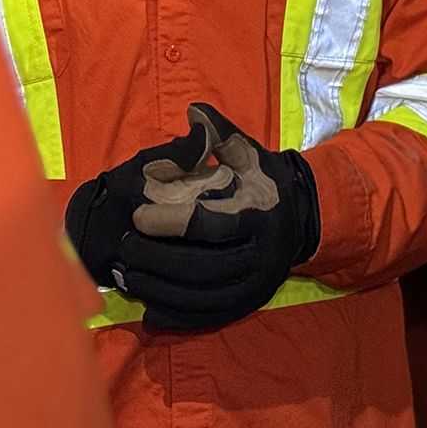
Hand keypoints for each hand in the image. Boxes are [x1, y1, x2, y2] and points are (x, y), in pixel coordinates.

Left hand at [66, 103, 320, 331]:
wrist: (303, 218)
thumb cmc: (265, 182)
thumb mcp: (249, 154)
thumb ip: (221, 135)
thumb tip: (193, 110)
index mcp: (259, 214)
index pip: (209, 224)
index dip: (169, 223)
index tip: (137, 216)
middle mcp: (261, 254)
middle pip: (200, 266)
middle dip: (155, 259)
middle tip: (123, 247)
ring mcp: (256, 284)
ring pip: (201, 295)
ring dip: (158, 289)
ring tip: (126, 274)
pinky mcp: (249, 304)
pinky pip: (209, 317)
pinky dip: (177, 317)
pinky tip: (149, 311)